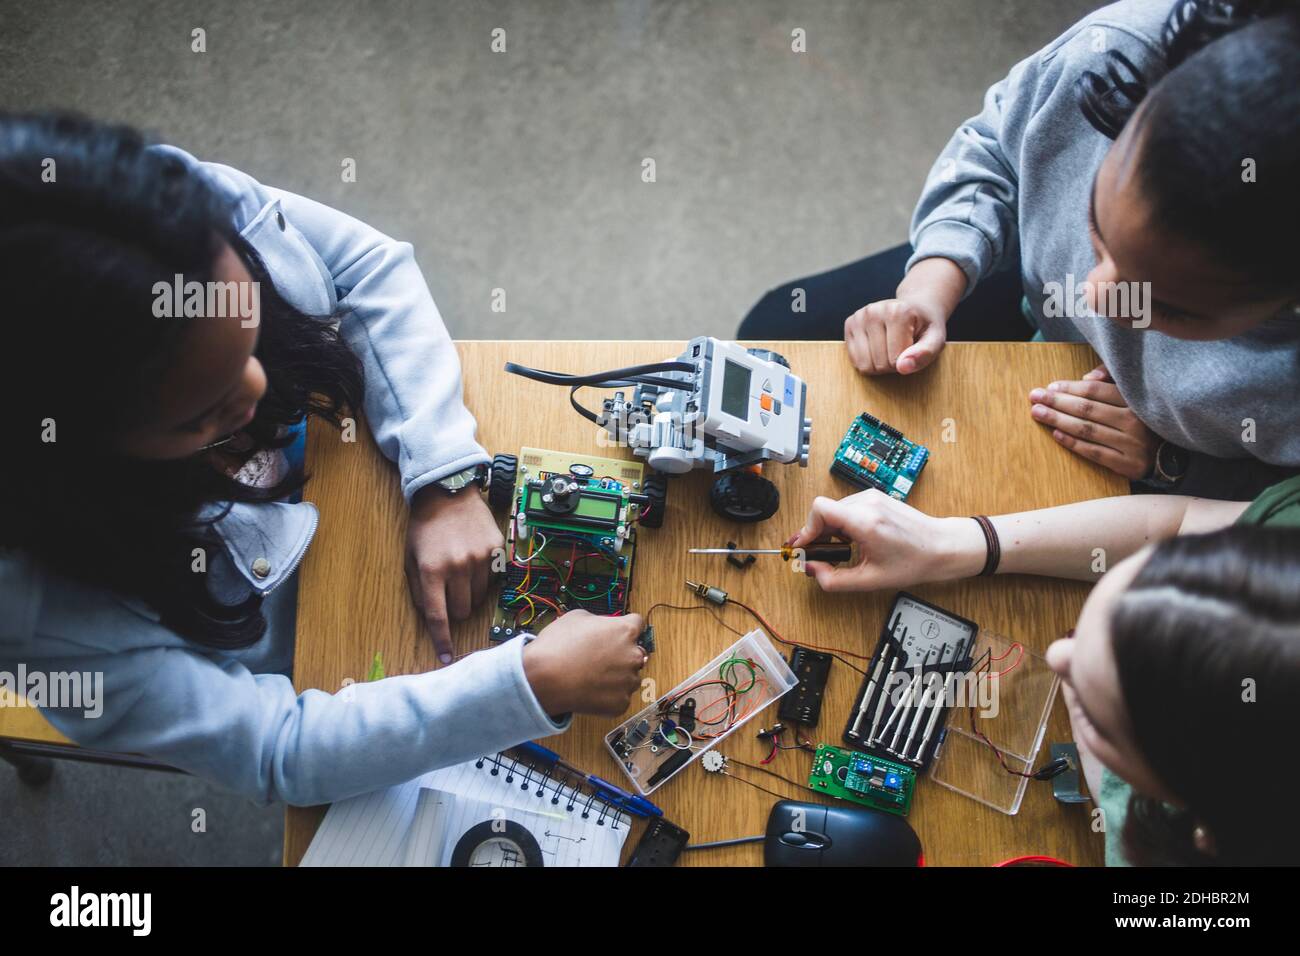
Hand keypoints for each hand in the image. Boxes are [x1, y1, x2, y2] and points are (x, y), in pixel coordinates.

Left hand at [405, 486, 503, 662]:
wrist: (448, 492)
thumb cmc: (425, 528)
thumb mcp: (410, 558)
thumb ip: (419, 590)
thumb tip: (433, 618)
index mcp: (431, 570)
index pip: (438, 616)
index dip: (442, 640)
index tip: (446, 657)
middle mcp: (458, 566)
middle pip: (463, 611)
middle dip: (455, 609)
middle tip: (449, 592)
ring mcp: (480, 558)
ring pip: (479, 598)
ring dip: (469, 594)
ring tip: (460, 571)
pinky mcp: (496, 550)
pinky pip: (492, 580)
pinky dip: (482, 578)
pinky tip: (473, 561)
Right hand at [521, 610, 646, 716]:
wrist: (543, 679)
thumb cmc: (557, 647)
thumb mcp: (577, 617)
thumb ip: (599, 620)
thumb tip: (602, 627)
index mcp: (625, 631)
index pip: (638, 624)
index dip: (625, 627)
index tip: (617, 633)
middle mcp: (633, 655)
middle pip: (636, 652)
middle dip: (623, 654)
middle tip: (600, 658)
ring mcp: (628, 681)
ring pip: (630, 677)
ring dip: (618, 676)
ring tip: (592, 675)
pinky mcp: (621, 703)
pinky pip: (620, 697)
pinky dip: (609, 695)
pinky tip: (591, 689)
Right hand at [789, 491, 984, 591]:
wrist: (942, 547)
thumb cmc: (913, 562)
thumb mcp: (870, 580)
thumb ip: (834, 580)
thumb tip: (812, 570)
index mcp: (865, 521)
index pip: (819, 509)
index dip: (807, 529)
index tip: (807, 547)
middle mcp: (867, 503)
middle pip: (824, 511)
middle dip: (818, 534)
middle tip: (821, 554)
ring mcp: (873, 498)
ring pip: (835, 509)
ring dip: (831, 529)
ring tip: (842, 549)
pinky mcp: (877, 498)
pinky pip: (848, 507)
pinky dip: (844, 523)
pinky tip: (854, 540)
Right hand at [844, 297, 947, 374]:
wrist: (914, 307)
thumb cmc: (925, 326)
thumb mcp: (936, 340)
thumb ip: (925, 354)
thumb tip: (903, 367)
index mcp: (897, 311)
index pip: (895, 360)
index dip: (906, 362)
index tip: (913, 348)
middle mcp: (874, 311)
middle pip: (879, 363)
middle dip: (892, 365)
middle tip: (902, 349)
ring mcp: (859, 316)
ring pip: (864, 364)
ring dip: (879, 365)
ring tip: (890, 349)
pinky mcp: (849, 324)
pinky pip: (855, 360)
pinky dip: (867, 361)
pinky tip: (877, 348)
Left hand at [1028, 365, 1158, 479]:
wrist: (1167, 453)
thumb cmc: (1140, 419)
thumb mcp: (1131, 396)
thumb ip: (1110, 381)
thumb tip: (1086, 378)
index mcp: (1134, 401)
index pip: (1096, 391)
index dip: (1070, 388)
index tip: (1049, 387)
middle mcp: (1135, 421)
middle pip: (1088, 409)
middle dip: (1057, 402)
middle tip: (1034, 398)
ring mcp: (1132, 444)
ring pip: (1088, 430)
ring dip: (1058, 421)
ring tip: (1038, 413)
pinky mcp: (1128, 464)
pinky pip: (1094, 452)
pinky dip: (1073, 443)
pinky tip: (1056, 434)